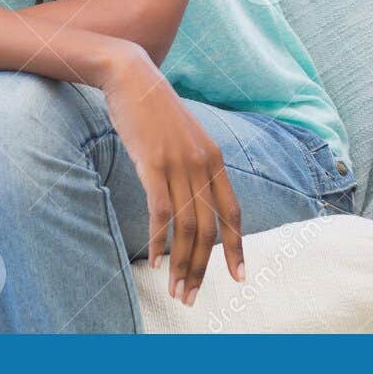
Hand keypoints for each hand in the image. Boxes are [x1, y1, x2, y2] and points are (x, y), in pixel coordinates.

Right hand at [98, 50, 244, 306]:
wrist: (133, 77)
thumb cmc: (155, 112)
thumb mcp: (184, 140)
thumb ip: (193, 168)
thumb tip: (193, 201)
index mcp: (215, 160)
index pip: (233, 213)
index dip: (237, 247)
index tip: (239, 277)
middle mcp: (203, 164)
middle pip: (210, 228)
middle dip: (203, 267)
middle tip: (192, 297)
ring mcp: (179, 164)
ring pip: (187, 226)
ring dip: (181, 263)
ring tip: (176, 289)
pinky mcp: (153, 164)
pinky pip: (161, 212)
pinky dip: (159, 240)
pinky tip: (154, 261)